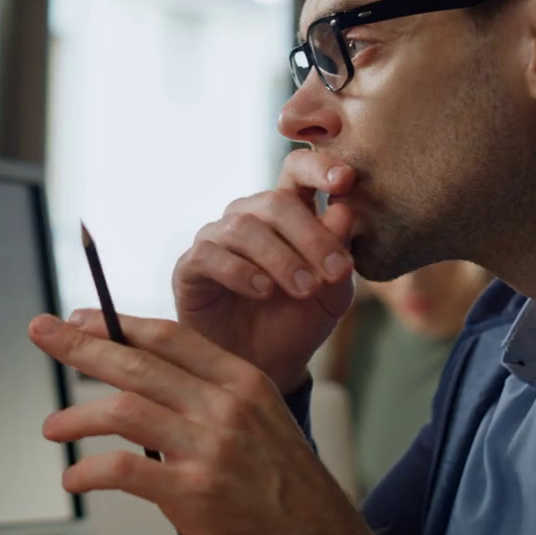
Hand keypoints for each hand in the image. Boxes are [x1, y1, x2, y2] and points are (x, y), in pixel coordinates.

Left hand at [30, 309, 377, 534]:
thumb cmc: (288, 495)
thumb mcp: (264, 426)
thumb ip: (213, 402)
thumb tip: (147, 385)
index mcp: (245, 383)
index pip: (171, 337)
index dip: (119, 325)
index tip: (80, 320)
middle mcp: (226, 407)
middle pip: (138, 364)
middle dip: (81, 346)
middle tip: (41, 333)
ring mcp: (210, 450)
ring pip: (124, 410)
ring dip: (77, 416)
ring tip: (51, 427)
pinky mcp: (194, 495)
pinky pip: (123, 470)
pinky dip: (89, 471)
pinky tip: (75, 478)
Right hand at [172, 148, 356, 392]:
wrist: (264, 368)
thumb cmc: (298, 322)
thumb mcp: (332, 291)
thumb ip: (339, 251)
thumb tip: (345, 209)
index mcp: (287, 212)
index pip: (297, 170)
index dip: (319, 166)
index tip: (345, 180)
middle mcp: (248, 217)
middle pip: (275, 202)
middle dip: (310, 235)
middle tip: (335, 271)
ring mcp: (216, 239)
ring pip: (244, 228)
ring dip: (280, 258)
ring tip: (304, 288)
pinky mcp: (190, 267)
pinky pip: (210, 255)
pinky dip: (240, 271)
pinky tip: (263, 291)